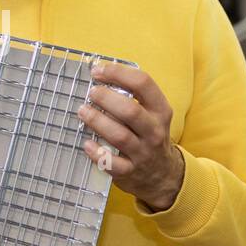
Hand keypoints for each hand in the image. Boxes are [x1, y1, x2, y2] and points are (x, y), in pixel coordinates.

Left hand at [78, 62, 184, 212]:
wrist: (163, 174)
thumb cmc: (149, 135)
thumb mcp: (152, 114)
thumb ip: (134, 96)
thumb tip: (100, 75)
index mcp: (160, 110)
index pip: (143, 83)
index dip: (118, 73)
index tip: (98, 71)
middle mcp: (154, 130)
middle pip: (130, 111)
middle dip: (106, 98)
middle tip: (91, 93)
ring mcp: (143, 152)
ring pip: (119, 135)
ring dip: (97, 121)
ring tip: (82, 111)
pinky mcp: (130, 171)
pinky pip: (112, 163)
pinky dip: (97, 153)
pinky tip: (87, 144)